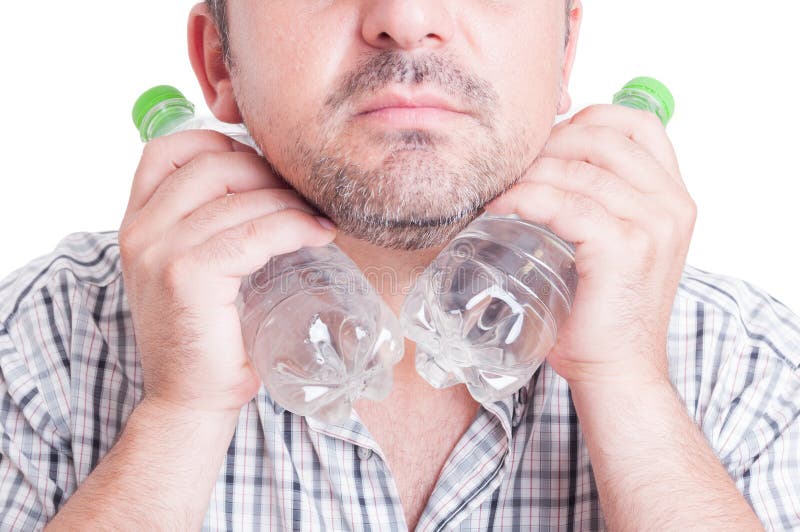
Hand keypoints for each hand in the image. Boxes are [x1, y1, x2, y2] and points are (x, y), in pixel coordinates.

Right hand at [118, 129, 336, 414]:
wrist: (191, 399)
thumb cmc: (207, 336)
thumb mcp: (194, 270)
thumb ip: (210, 227)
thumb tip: (273, 185)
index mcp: (137, 223)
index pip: (169, 150)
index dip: (222, 145)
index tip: (264, 169)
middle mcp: (140, 230)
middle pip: (211, 163)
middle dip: (266, 171)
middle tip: (302, 195)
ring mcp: (159, 251)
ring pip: (239, 198)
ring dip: (289, 201)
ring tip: (317, 217)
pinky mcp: (188, 275)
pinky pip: (254, 232)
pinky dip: (294, 226)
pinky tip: (318, 234)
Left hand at [484, 104, 696, 386]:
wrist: (617, 370)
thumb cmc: (602, 312)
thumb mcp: (614, 245)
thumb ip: (598, 204)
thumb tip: (543, 166)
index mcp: (673, 197)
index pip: (638, 125)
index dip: (586, 120)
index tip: (546, 142)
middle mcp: (672, 204)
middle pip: (603, 138)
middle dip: (547, 144)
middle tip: (511, 167)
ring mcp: (653, 224)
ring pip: (578, 170)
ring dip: (528, 172)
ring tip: (498, 187)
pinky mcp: (625, 247)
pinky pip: (564, 205)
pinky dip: (525, 198)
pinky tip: (501, 206)